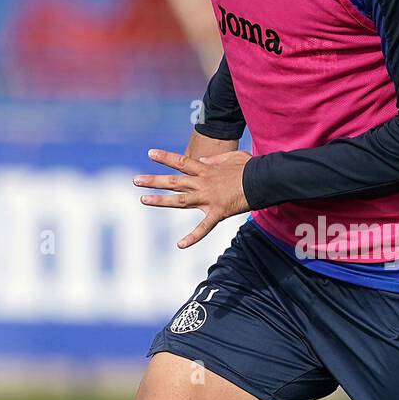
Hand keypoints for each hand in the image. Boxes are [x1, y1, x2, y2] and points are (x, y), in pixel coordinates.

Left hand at [134, 147, 251, 247]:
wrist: (262, 180)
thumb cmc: (250, 168)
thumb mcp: (232, 157)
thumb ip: (215, 159)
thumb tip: (203, 160)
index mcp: (205, 170)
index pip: (181, 161)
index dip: (165, 157)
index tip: (150, 154)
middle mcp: (202, 183)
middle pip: (173, 181)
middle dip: (154, 180)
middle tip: (136, 181)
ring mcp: (208, 198)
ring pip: (179, 200)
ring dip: (161, 200)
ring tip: (143, 200)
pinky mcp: (217, 212)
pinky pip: (203, 228)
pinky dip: (192, 237)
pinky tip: (180, 245)